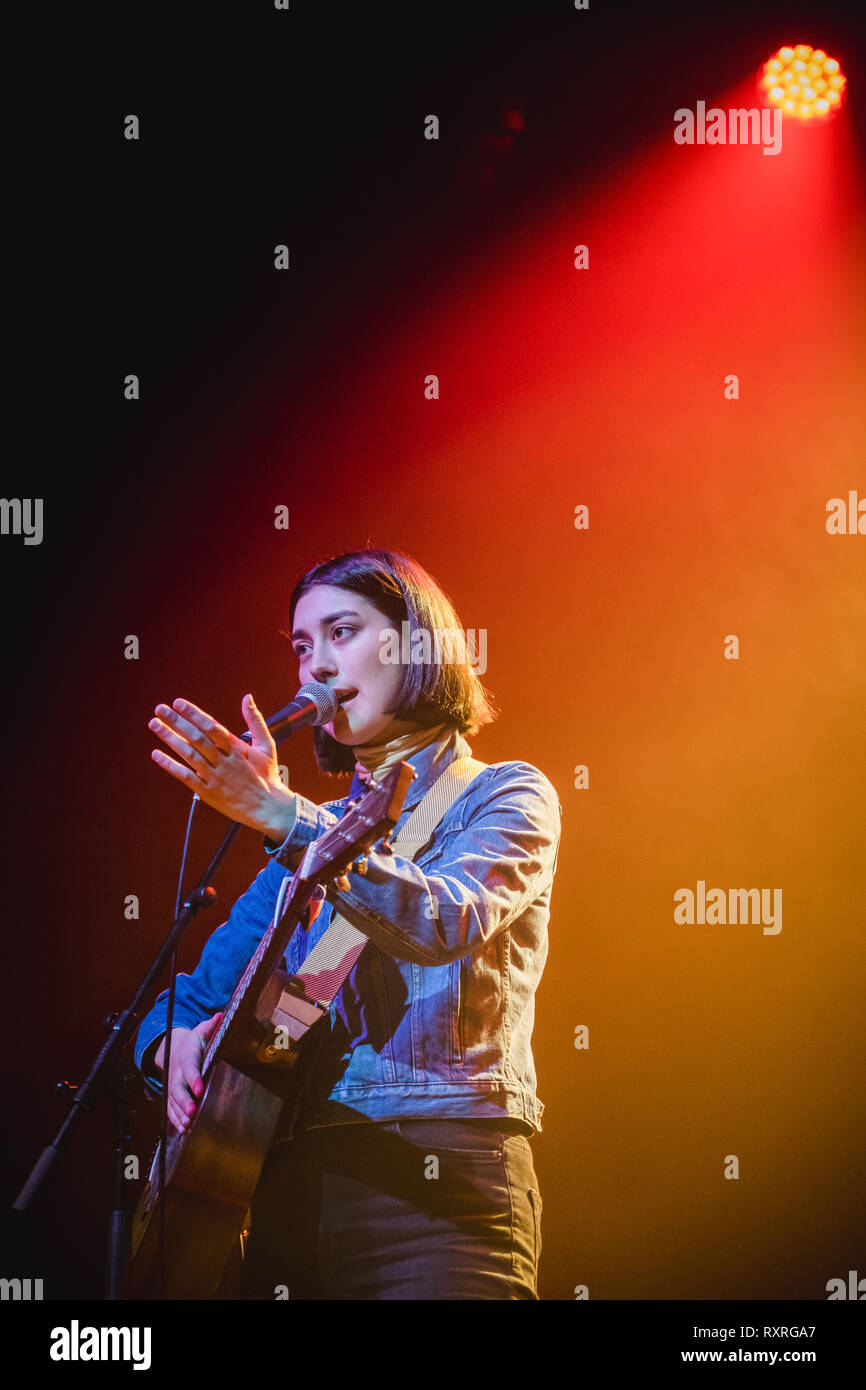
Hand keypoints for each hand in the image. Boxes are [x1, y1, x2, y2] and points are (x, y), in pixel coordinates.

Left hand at [148, 693, 296, 838]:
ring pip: (189, 754)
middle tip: (160, 709)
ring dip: (170, 738)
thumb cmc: (267, 776)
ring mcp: (215, 777)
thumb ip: (255, 720)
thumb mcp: (266, 745)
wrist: (268, 808)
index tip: (178, 703)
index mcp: (238, 748)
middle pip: (197, 738)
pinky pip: (186, 777)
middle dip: (176, 722)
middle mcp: (225, 761)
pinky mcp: (208, 793)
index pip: (212, 726)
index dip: (194, 714)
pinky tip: (157, 755)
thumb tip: (247, 698)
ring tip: (154, 725)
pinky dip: (170, 765)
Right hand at [155, 1013, 223, 1133]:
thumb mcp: (201, 1030)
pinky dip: (175, 1119)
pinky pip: (170, 1108)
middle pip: (177, 1088)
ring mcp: (172, 1085)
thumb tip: (221, 1016)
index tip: (199, 1088)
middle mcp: (176, 1072)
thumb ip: (211, 1025)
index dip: (193, 1078)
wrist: (173, 1049)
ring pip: (173, 1101)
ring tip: (188, 1125)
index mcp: (186, 1056)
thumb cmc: (193, 1042)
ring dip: (179, 1114)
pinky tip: (184, 1129)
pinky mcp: (171, 1094)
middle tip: (192, 1112)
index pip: (189, 1067)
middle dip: (184, 1101)